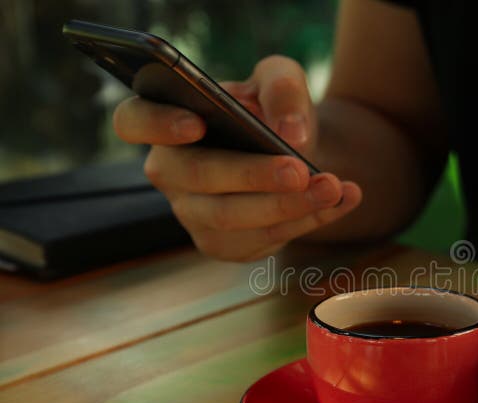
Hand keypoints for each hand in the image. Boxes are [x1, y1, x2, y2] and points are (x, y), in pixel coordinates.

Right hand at [113, 56, 361, 260]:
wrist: (293, 150)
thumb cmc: (271, 110)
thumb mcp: (279, 80)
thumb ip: (282, 88)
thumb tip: (290, 133)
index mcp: (166, 120)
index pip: (134, 121)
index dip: (158, 124)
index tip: (197, 124)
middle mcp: (170, 171)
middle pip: (199, 179)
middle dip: (253, 176)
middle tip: (300, 170)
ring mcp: (192, 213)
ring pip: (233, 220)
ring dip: (289, 207)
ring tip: (334, 188)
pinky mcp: (222, 245)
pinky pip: (262, 241)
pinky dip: (307, 222)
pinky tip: (341, 201)